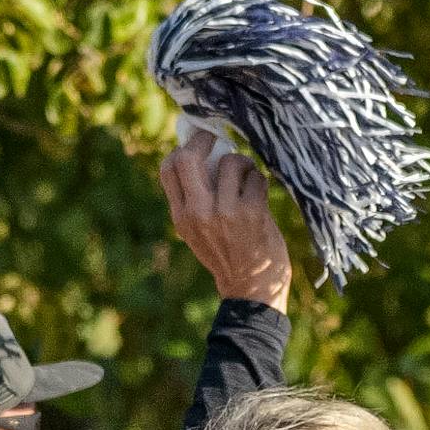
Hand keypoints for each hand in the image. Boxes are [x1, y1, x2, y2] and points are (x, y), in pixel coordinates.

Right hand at [166, 124, 296, 307]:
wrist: (251, 290)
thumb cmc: (227, 255)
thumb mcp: (198, 232)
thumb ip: (194, 199)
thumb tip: (202, 154)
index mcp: (182, 216)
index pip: (169, 168)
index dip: (183, 149)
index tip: (198, 147)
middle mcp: (199, 213)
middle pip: (188, 156)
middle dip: (204, 140)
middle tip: (218, 142)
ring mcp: (225, 212)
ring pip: (231, 161)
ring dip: (243, 163)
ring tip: (246, 176)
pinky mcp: (252, 212)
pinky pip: (256, 177)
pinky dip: (259, 181)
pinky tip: (259, 195)